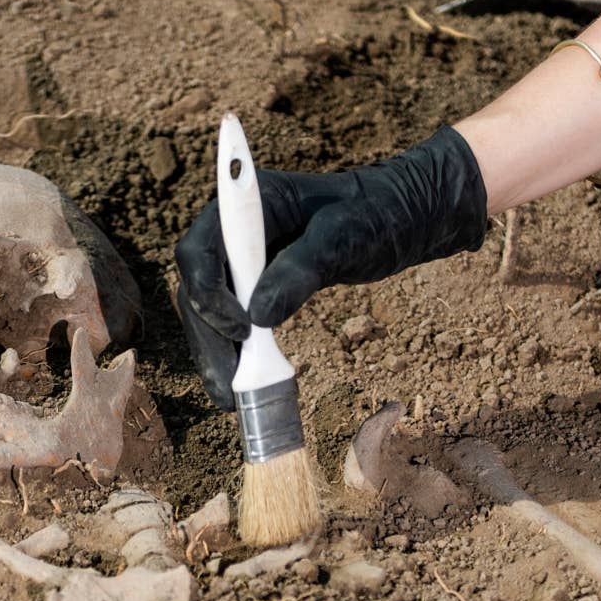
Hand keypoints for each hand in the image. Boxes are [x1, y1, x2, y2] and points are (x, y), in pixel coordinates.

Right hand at [173, 127, 487, 409]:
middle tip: (230, 386)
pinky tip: (245, 383)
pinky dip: (234, 352)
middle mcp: (237, 230)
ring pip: (208, 310)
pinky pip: (231, 319)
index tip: (243, 329)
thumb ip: (301, 270)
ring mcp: (244, 258)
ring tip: (232, 398)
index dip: (207, 293)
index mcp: (250, 202)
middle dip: (209, 337)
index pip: (198, 248)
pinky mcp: (256, 283)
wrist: (403, 217)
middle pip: (196, 288)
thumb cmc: (378, 215)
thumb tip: (258, 318)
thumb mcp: (345, 237)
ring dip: (215, 353)